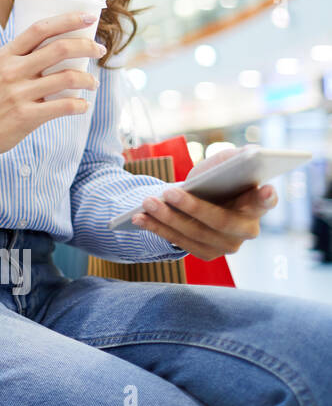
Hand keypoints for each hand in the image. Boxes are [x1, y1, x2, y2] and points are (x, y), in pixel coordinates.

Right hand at [0, 11, 105, 178]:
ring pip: (67, 77)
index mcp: (5, 55)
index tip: (88, 17)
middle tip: (98, 49)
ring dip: (87, 79)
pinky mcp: (26, 117)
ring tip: (92, 83)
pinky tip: (82, 105)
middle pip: (60, 49)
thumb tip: (54, 53)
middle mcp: (13, 71)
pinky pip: (63, 106)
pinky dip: (79, 105)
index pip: (40, 29)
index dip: (68, 19)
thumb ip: (19, 61)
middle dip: (87, 46)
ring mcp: (19, 94)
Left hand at [133, 148, 278, 258]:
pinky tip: (139, 218)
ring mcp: (228, 245)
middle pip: (220, 221)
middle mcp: (247, 229)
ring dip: (167, 218)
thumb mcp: (220, 166)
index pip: (265, 200)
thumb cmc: (214, 181)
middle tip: (168, 192)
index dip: (266, 197)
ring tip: (146, 202)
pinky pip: (180, 242)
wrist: (199, 201)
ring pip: (195, 233)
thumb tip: (247, 152)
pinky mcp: (207, 253)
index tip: (266, 188)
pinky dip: (158, 229)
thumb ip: (232, 160)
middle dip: (192, 207)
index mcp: (256, 204)